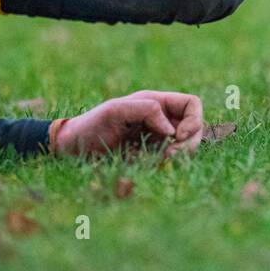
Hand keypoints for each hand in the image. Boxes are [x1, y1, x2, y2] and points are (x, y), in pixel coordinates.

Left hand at [53, 90, 203, 157]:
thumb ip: (146, 111)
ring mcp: (158, 139)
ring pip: (187, 147)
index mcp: (155, 102)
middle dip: (189, 143)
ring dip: (181, 156)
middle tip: (169, 156)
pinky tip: (153, 167)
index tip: (178, 136)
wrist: (74, 150)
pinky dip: (169, 166)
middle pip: (195, 128)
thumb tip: (173, 131)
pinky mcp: (152, 157)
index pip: (191, 104)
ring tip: (161, 162)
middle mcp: (161, 120)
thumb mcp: (115, 111)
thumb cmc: (91, 125)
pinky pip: (172, 161)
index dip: (194, 120)